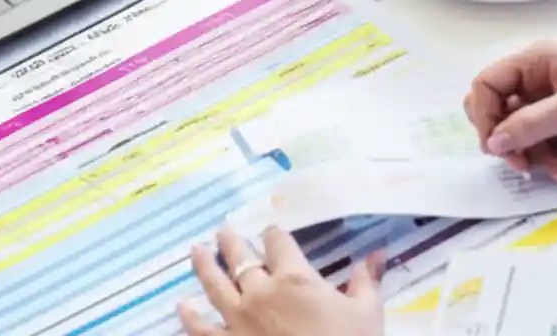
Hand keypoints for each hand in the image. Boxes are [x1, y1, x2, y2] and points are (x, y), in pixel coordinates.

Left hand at [178, 227, 384, 335]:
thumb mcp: (367, 313)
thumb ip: (365, 281)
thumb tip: (376, 255)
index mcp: (294, 277)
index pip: (278, 242)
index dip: (274, 234)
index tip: (271, 232)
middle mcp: (260, 291)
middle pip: (240, 257)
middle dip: (231, 241)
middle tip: (223, 231)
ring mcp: (238, 320)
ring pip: (214, 285)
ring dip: (203, 265)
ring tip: (196, 250)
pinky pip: (200, 329)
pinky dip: (189, 317)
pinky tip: (181, 307)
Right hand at [464, 42, 556, 183]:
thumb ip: (532, 124)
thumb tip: (493, 143)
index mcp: (536, 62)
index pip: (487, 86)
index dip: (484, 116)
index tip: (497, 146)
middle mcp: (540, 83)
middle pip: (500, 116)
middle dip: (513, 144)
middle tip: (525, 165)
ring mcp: (555, 108)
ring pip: (525, 140)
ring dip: (544, 160)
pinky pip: (548, 151)